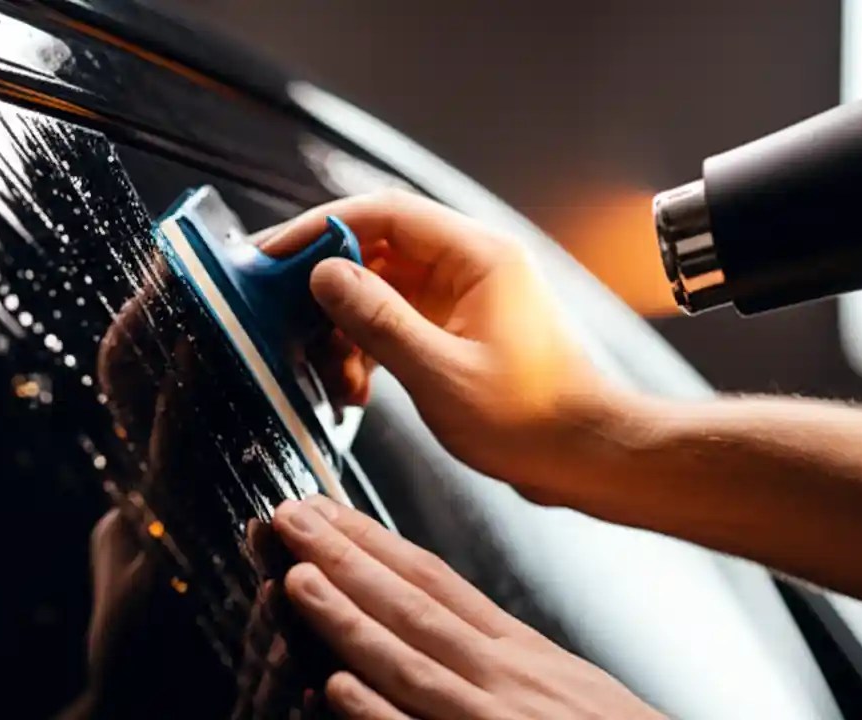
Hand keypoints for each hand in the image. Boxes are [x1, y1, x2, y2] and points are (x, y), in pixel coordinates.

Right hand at [261, 190, 602, 493]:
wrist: (587, 455)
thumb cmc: (534, 419)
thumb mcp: (442, 373)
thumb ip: (378, 320)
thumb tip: (323, 275)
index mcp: (478, 256)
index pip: (384, 212)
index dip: (321, 227)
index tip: (274, 253)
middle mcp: (472, 266)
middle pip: (378, 247)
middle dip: (327, 283)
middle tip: (279, 312)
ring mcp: (466, 299)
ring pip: (382, 289)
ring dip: (346, 327)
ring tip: (331, 374)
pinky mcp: (460, 331)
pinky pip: (398, 322)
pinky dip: (368, 349)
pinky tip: (357, 389)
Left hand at [272, 495, 661, 719]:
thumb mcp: (565, 682)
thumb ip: (505, 654)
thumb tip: (446, 623)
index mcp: (519, 649)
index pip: (434, 579)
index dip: (373, 542)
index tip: (325, 512)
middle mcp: (507, 674)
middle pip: (413, 604)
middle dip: (345, 559)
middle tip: (288, 518)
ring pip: (412, 662)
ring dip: (348, 619)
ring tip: (294, 579)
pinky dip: (380, 714)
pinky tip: (334, 690)